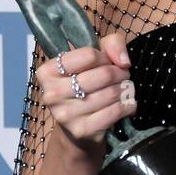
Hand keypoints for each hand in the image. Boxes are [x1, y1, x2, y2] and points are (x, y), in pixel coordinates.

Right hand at [35, 32, 134, 159]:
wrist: (77, 129)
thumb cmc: (84, 86)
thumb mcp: (93, 59)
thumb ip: (111, 45)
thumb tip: (124, 62)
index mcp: (48, 71)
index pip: (89, 55)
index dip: (105, 57)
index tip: (107, 63)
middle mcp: (52, 93)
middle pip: (103, 74)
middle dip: (120, 73)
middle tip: (123, 76)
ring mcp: (65, 114)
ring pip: (112, 93)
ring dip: (125, 89)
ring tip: (123, 89)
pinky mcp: (81, 130)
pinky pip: (116, 111)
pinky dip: (128, 105)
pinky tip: (126, 104)